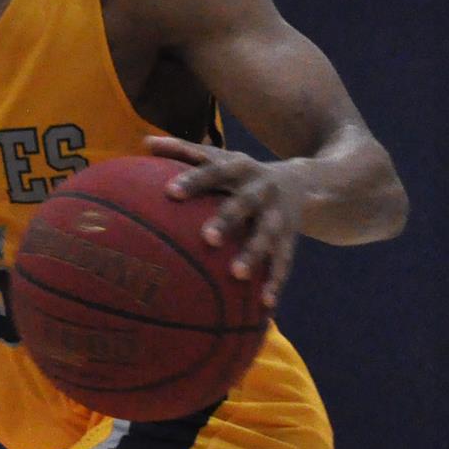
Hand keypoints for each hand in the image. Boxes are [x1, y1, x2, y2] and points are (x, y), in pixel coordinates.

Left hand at [148, 136, 313, 306]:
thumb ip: (184, 151)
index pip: (213, 171)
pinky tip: (264, 307)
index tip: (170, 193)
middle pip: (244, 203)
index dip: (193, 180)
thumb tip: (146, 142)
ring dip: (255, 254)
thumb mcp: (220, 158)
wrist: (302, 182)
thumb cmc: (241, 173)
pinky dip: (274, 283)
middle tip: (207, 239)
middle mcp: (262, 190)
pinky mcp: (290, 238)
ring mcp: (278, 215)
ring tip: (238, 275)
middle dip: (228, 219)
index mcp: (240, 168)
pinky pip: (283, 262)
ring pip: (268, 236)